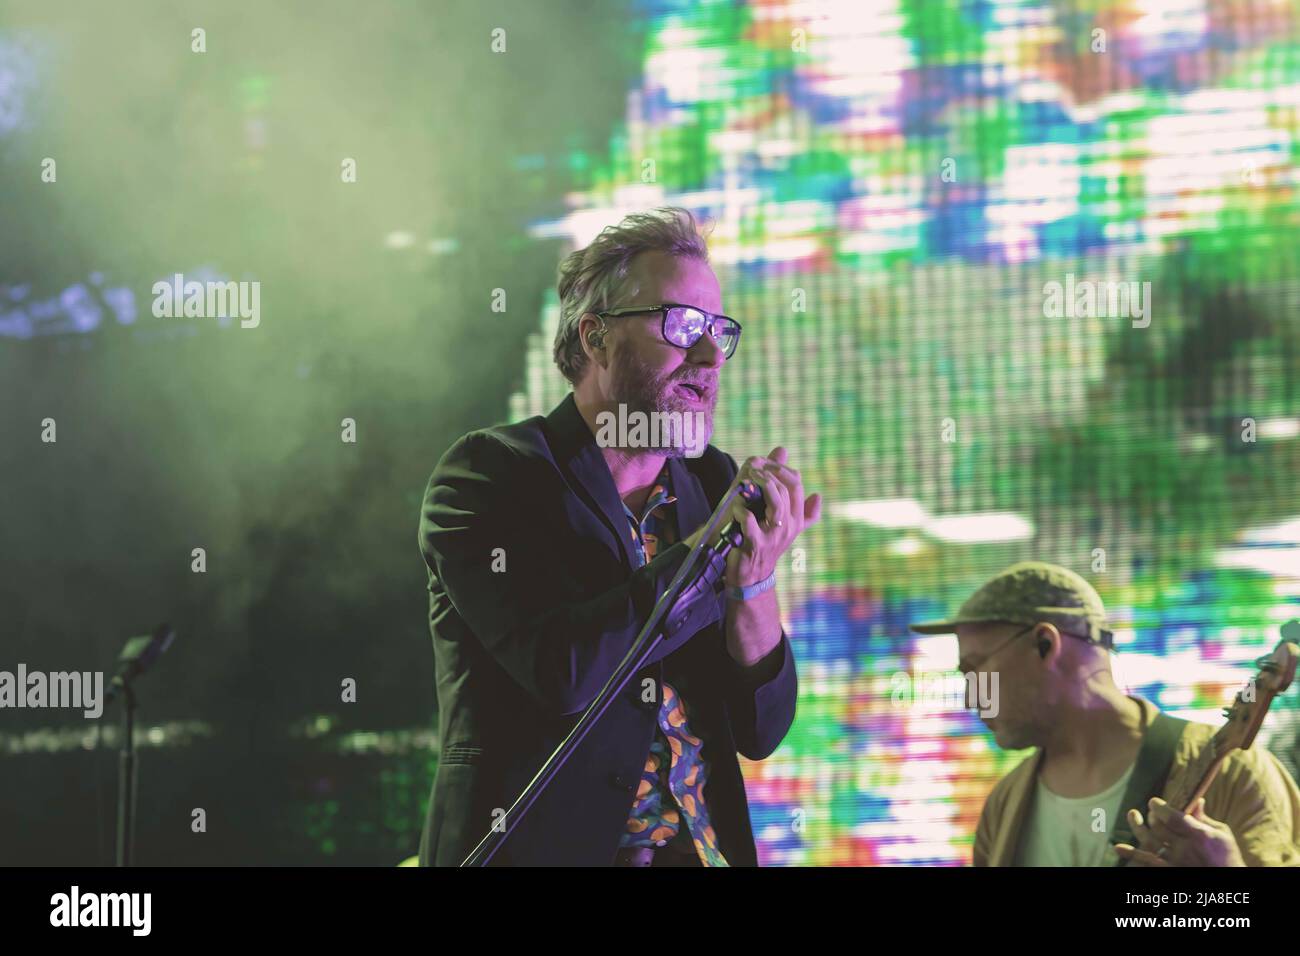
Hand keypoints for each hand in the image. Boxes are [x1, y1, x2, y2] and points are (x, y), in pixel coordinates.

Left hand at [713, 447, 820, 588]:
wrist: (752, 577)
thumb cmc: (766, 546)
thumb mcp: (786, 527)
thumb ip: (799, 509)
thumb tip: (818, 495)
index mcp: (795, 519)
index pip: (796, 485)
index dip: (781, 469)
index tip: (764, 463)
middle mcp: (789, 526)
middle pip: (788, 490)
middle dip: (769, 473)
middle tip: (753, 467)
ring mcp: (774, 536)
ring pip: (777, 504)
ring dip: (762, 487)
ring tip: (748, 479)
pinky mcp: (756, 545)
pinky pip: (751, 523)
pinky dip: (743, 511)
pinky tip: (736, 508)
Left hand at [1113, 797, 1245, 866]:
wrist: (1229, 882)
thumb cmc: (1228, 856)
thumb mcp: (1222, 834)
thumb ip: (1204, 818)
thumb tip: (1195, 799)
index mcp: (1200, 835)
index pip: (1173, 817)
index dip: (1160, 807)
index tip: (1154, 802)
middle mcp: (1185, 848)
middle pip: (1159, 826)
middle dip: (1153, 815)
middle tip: (1154, 812)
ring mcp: (1176, 861)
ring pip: (1149, 841)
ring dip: (1137, 827)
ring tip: (1133, 815)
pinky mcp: (1169, 870)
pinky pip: (1147, 862)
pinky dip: (1132, 854)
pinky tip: (1119, 848)